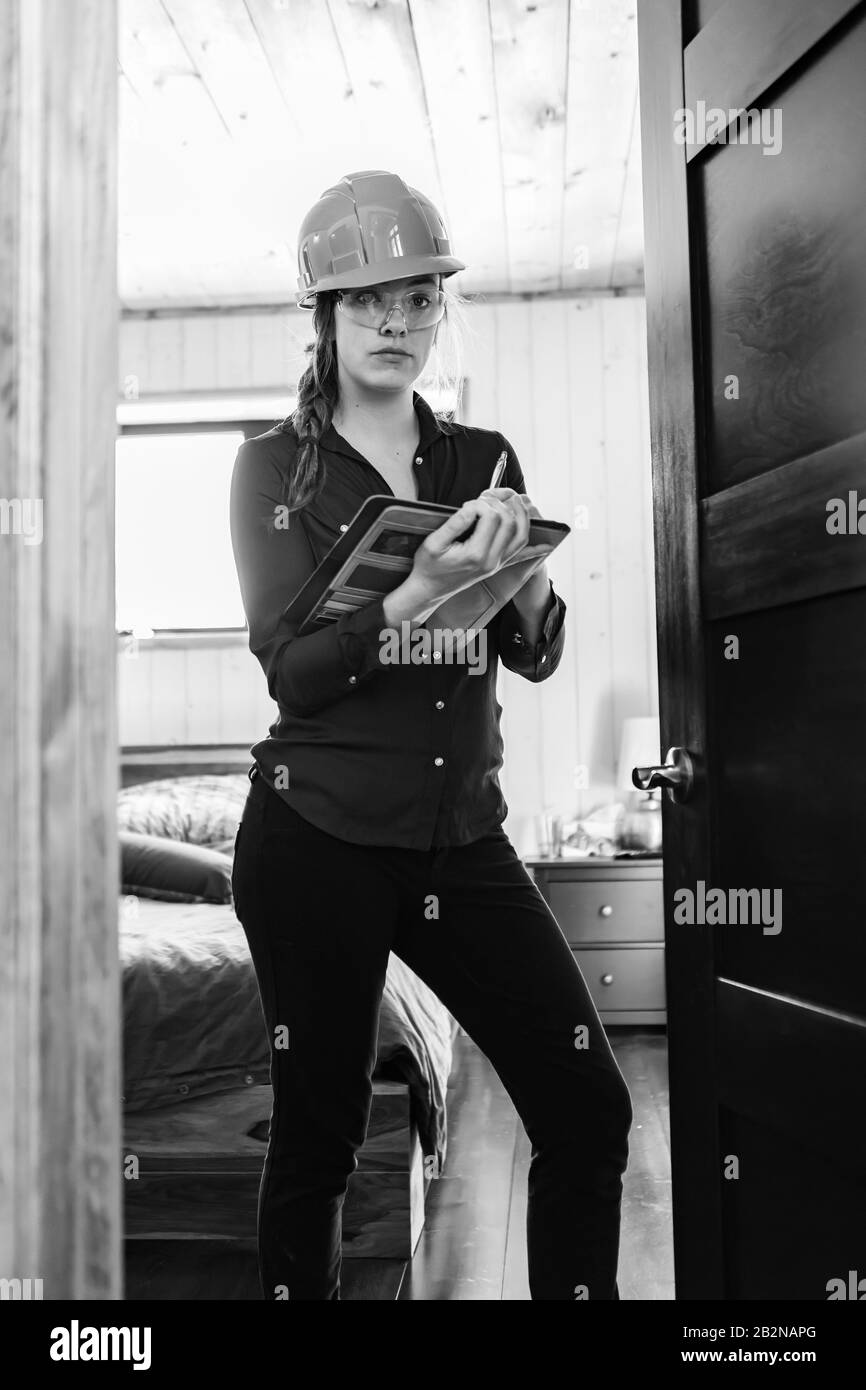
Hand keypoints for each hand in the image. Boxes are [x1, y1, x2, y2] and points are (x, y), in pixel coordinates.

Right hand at [381, 490, 544, 627]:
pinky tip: (544, 546)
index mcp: (475, 554)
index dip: (482, 504)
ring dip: (521, 516)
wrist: (429, 589)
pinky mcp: (498, 566)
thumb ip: (455, 523)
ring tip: (516, 501)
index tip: (468, 504)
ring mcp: (497, 564)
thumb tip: (472, 507)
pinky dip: (534, 549)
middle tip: (488, 498)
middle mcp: (491, 560)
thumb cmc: (429, 567)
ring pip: (521, 537)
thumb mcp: (433, 543)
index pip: (491, 517)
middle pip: (509, 523)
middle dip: (501, 504)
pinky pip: (520, 556)